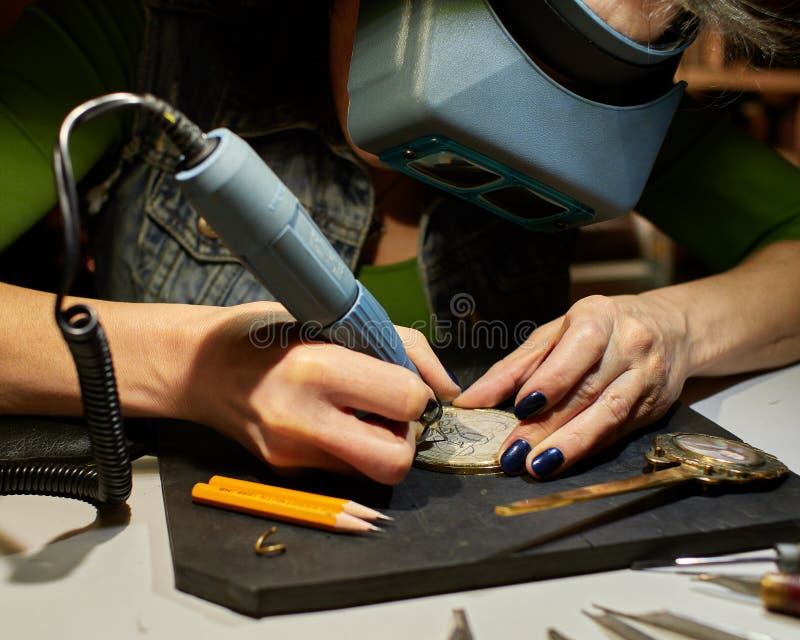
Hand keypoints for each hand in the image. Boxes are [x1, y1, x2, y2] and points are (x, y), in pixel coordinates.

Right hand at [177, 302, 459, 484]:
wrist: (197, 367)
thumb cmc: (266, 332)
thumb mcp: (332, 319)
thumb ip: (399, 345)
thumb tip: (447, 389)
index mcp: (316, 370)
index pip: (405, 400)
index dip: (415, 391)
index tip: (401, 379)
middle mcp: (302, 421)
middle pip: (395, 461)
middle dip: (406, 438)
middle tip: (390, 411)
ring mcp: (291, 455)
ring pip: (374, 474)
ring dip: (382, 447)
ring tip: (360, 414)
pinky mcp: (286, 473)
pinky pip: (346, 473)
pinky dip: (355, 451)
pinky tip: (334, 423)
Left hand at [453, 294, 690, 478]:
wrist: (670, 329)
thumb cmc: (599, 329)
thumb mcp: (554, 335)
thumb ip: (514, 368)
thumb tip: (471, 400)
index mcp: (600, 317)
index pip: (578, 350)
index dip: (552, 380)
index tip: (523, 406)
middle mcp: (630, 345)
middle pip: (587, 390)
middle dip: (548, 426)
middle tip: (514, 452)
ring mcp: (647, 378)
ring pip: (608, 416)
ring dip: (571, 446)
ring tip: (536, 465)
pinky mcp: (655, 407)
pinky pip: (617, 432)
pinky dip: (587, 449)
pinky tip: (562, 462)